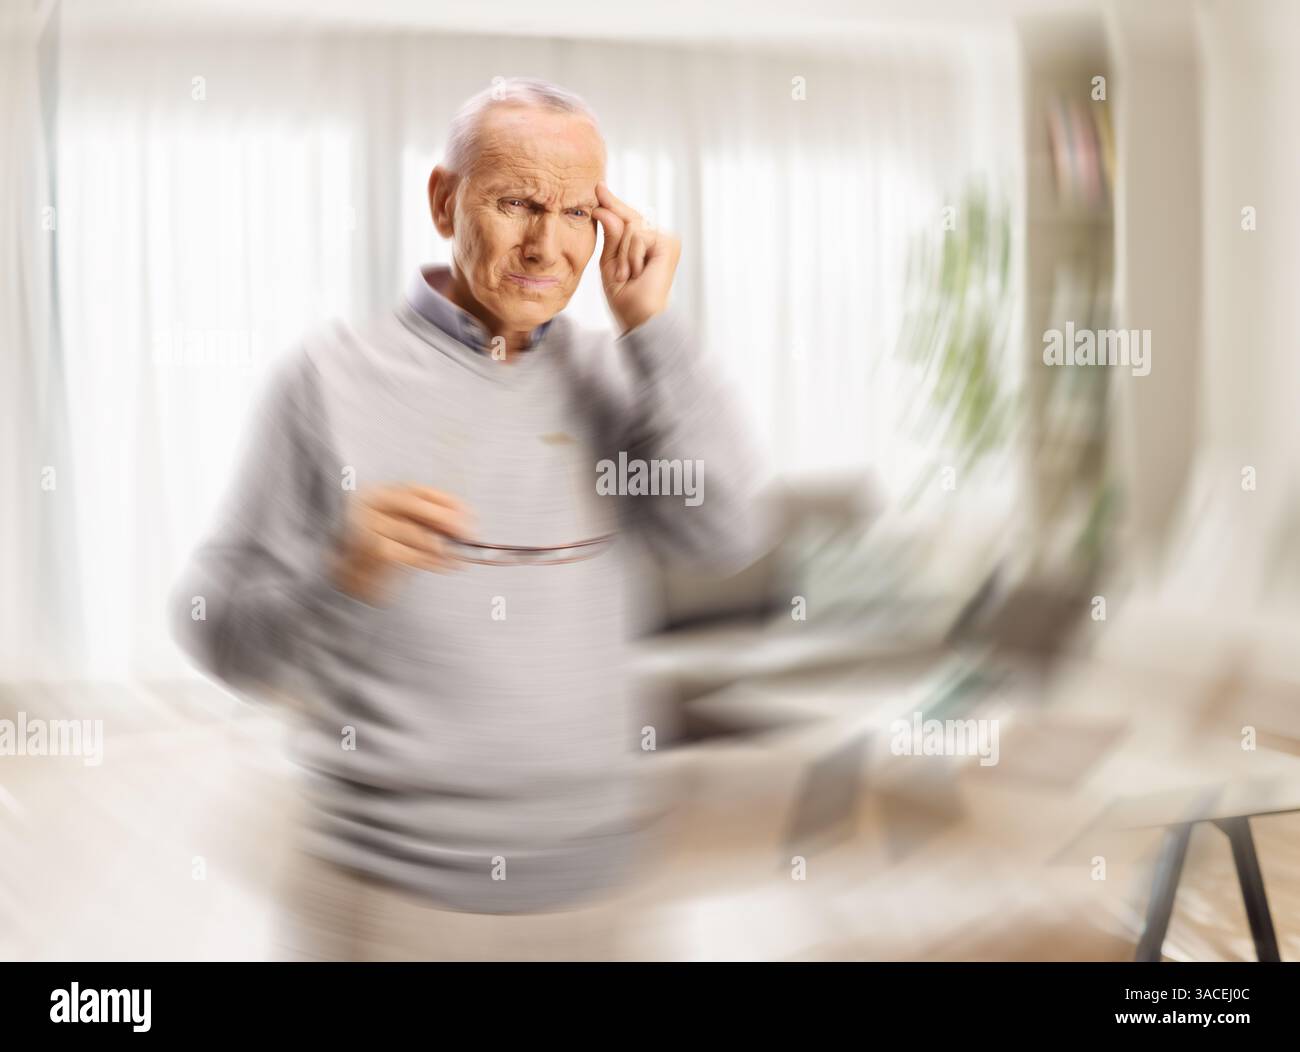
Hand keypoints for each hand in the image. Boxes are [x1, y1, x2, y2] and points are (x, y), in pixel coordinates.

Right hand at [330, 484, 473, 603]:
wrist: (348, 580)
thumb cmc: (382, 549)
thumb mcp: (402, 527)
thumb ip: (426, 521)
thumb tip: (463, 521)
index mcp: (379, 493)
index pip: (416, 491)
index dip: (446, 500)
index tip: (470, 513)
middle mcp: (370, 504)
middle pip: (414, 505)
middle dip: (447, 518)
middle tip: (470, 533)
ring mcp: (369, 526)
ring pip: (416, 533)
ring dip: (445, 545)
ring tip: (462, 554)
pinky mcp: (375, 550)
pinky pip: (412, 555)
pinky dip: (435, 561)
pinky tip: (448, 565)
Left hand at [593, 182, 680, 333]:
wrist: (639, 316)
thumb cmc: (625, 296)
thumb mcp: (610, 261)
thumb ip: (610, 234)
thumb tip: (603, 208)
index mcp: (644, 242)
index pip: (625, 217)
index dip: (612, 203)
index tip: (598, 187)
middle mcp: (656, 238)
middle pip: (627, 218)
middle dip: (617, 246)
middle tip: (623, 274)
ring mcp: (664, 239)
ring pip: (630, 228)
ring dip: (624, 257)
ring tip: (631, 276)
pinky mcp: (669, 243)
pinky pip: (638, 236)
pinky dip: (633, 256)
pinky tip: (639, 272)